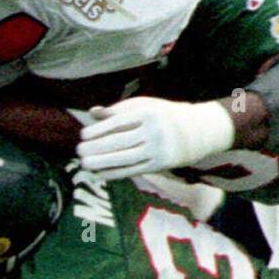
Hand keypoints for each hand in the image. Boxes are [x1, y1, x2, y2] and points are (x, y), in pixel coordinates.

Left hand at [76, 97, 234, 180]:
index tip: (83, 135)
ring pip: (125, 159)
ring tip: (85, 164)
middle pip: (120, 142)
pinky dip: (115, 173)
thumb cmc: (164, 115)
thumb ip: (118, 110)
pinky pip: (133, 171)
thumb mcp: (145, 105)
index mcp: (148, 113)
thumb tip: (92, 112)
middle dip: (97, 148)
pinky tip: (100, 173)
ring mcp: (158, 150)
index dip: (99, 130)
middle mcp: (154, 132)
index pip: (119, 123)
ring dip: (102, 163)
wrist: (199, 131)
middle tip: (79, 151)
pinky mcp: (160, 165)